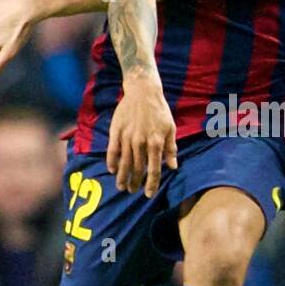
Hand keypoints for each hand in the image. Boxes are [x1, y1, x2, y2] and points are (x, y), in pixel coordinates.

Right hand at [107, 80, 177, 195]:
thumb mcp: (170, 128)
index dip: (151, 183)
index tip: (148, 194)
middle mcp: (141, 143)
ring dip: (123, 177)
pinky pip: (112, 150)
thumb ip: (171, 148)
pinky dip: (112, 162)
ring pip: (124, 162)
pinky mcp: (116, 131)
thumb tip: (173, 166)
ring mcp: (127, 137)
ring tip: (121, 187)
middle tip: (133, 191)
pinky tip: (112, 170)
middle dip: (135, 183)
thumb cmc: (160, 110)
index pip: (154, 169)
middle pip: (138, 169)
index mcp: (156, 143)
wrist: (143, 91)